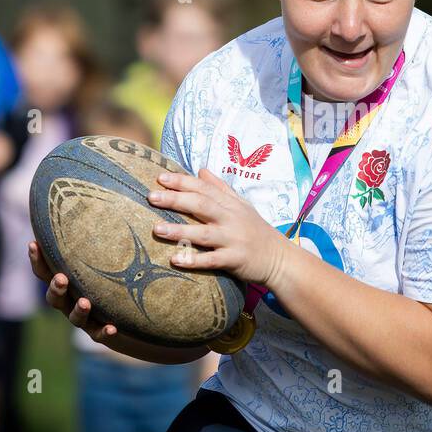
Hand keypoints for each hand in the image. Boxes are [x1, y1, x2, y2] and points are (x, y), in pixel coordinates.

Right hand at [27, 239, 120, 342]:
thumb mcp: (107, 252)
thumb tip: (107, 190)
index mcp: (66, 278)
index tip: (33, 243)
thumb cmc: (111, 274)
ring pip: (73, 315)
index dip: (37, 258)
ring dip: (77, 309)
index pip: (44, 268)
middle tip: (62, 277)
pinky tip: (112, 327)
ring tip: (84, 301)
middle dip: (55, 286)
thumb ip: (101, 230)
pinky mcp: (99, 331)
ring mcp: (83, 317)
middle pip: (54, 295)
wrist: (128, 313)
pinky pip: (98, 334)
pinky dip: (103, 331)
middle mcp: (69, 298)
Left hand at [146, 168, 291, 285]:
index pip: (205, 188)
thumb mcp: (242, 205)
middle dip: (176, 200)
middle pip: (202, 205)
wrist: (280, 258)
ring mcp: (234, 239)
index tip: (160, 178)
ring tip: (156, 229)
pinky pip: (213, 260)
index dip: (183, 182)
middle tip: (151, 196)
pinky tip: (175, 259)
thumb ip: (221, 188)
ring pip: (204, 233)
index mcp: (231, 204)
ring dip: (180, 231)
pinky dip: (195, 260)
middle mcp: (232, 219)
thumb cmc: (256, 230)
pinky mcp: (235, 260)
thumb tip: (201, 171)